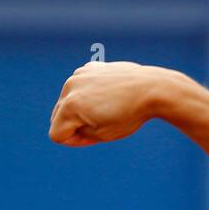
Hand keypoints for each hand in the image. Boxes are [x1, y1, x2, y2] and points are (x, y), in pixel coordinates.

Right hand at [49, 60, 180, 146]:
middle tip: (102, 125)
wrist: (151, 88)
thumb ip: (80, 135)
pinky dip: (89, 94)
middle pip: (58, 116)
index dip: (74, 141)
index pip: (57, 134)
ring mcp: (78, 75)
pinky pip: (79, 87)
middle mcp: (69, 88)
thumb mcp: (103, 135)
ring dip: (80, 109)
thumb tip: (69, 129)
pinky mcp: (88, 68)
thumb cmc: (129, 115)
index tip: (94, 137)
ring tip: (107, 109)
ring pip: (67, 100)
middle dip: (74, 125)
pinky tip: (109, 96)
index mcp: (71, 107)